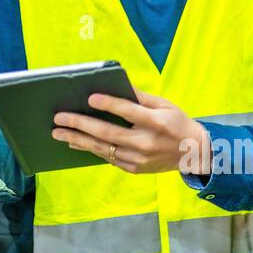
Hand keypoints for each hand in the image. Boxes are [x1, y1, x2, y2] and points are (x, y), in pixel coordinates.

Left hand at [51, 89, 211, 174]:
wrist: (194, 153)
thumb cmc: (177, 123)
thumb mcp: (165, 105)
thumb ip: (140, 97)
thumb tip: (118, 84)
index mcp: (156, 123)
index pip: (129, 112)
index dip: (109, 104)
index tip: (90, 98)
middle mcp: (146, 143)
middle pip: (108, 133)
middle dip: (80, 125)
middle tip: (59, 118)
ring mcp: (138, 159)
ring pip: (103, 149)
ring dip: (78, 140)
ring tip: (58, 133)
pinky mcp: (133, 169)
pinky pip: (107, 158)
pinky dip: (90, 149)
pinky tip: (75, 142)